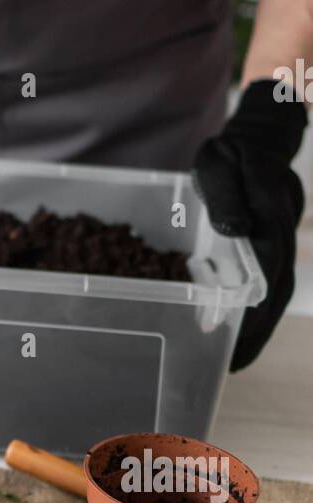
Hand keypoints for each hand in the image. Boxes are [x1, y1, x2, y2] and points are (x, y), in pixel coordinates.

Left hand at [192, 78, 306, 370]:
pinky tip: (242, 330)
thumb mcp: (216, 162)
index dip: (256, 297)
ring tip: (238, 358)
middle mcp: (284, 224)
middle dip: (259, 327)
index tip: (238, 328)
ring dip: (261, 324)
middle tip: (236, 363)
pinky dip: (260, 308)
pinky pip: (273, 279)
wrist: (263, 138)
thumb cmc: (230, 152)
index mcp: (270, 204)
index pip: (269, 257)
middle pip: (279, 284)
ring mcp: (286, 234)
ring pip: (280, 286)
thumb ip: (224, 193)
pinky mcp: (278, 242)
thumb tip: (235, 230)